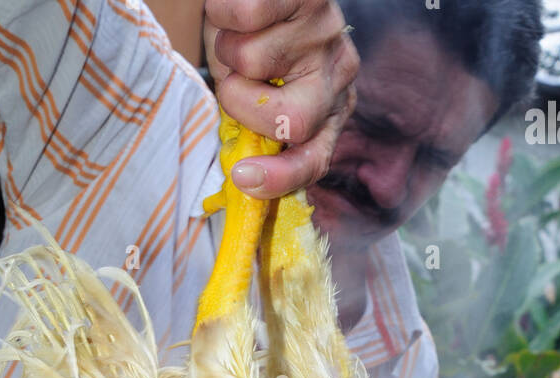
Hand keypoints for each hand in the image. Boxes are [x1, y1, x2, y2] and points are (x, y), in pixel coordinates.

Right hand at [204, 0, 358, 198]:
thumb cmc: (254, 42)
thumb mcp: (261, 95)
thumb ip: (257, 128)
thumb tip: (241, 176)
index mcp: (330, 112)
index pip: (314, 160)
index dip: (280, 177)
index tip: (243, 178)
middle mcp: (337, 74)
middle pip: (290, 121)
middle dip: (240, 102)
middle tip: (233, 78)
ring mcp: (326, 32)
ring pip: (251, 62)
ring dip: (226, 47)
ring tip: (237, 33)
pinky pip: (244, 16)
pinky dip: (222, 13)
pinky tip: (235, 10)